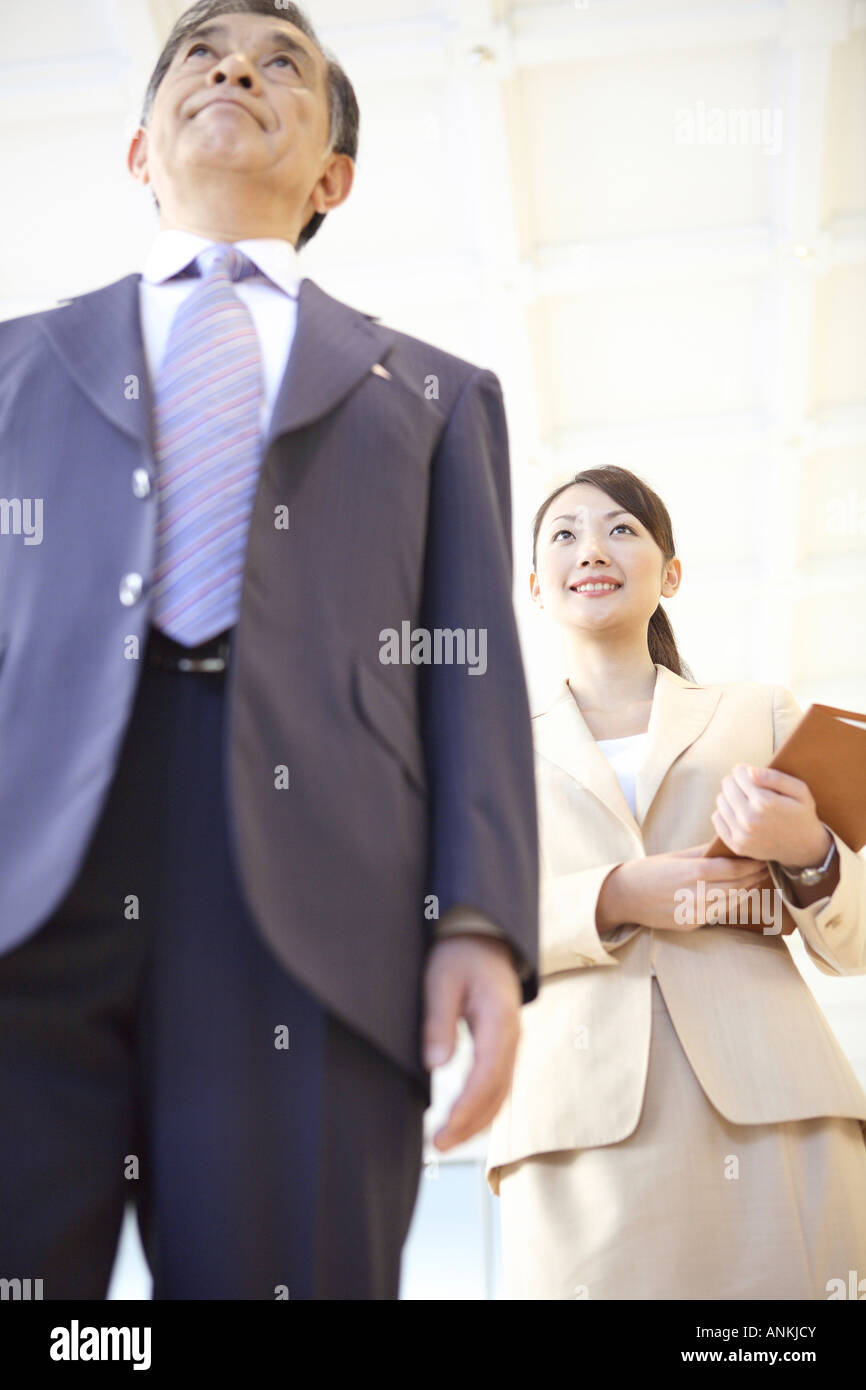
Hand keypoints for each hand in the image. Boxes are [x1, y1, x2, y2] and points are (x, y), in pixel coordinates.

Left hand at [422, 935, 521, 1152]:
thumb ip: (438, 1021)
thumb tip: (435, 1066)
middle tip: (438, 1146)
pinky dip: (483, 1107)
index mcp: (500, 1020)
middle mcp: (512, 1036)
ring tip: (446, 1141)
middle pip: (498, 1093)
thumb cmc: (459, 954)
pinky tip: (463, 1121)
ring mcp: (512, 1042)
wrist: (483, 936)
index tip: (443, 1131)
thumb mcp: (441, 979)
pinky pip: (499, 1084)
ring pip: (501, 1093)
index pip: (487, 1076)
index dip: (467, 1109)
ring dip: (477, 1121)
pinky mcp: (504, 1046)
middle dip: (470, 1124)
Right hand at [600, 842, 771, 931]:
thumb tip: (728, 846)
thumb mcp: (676, 856)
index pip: (734, 868)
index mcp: (694, 872)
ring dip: (747, 890)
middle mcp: (697, 894)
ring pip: (732, 902)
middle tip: (766, 867)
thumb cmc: (649, 871)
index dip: (752, 863)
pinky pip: (717, 913)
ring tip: (757, 880)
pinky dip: (730, 902)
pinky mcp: (691, 924)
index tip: (762, 856)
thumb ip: (704, 853)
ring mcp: (695, 913)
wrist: (624, 896)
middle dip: (755, 876)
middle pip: (738, 886)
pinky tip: (737, 894)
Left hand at [711, 765, 831, 869]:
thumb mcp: (800, 791)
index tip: (751, 774)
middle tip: (748, 786)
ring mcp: (742, 834)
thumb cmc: (802, 814)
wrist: (804, 848)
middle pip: (727, 785)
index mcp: (765, 803)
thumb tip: (750, 771)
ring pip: (720, 800)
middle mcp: (750, 819)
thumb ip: (775, 777)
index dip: (744, 770)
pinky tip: (739, 812)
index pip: (739, 773)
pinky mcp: (736, 845)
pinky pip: (717, 818)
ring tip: (745, 799)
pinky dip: (725, 812)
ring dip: (730, 796)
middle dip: (736, 781)